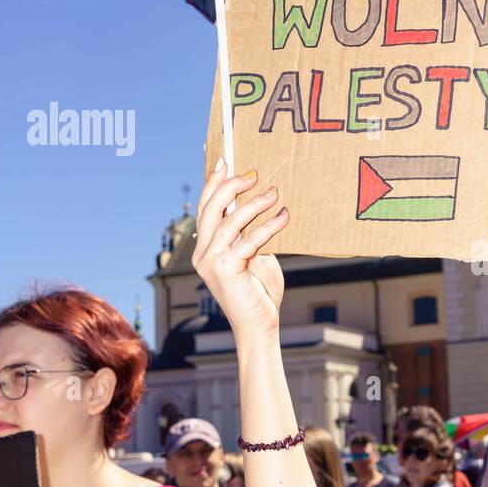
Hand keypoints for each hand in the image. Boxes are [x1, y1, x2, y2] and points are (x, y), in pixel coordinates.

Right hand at [193, 159, 287, 339]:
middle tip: (253, 176)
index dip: (213, 183)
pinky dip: (268, 226)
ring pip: (229, 221)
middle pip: (211, 209)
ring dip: (254, 204)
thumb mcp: (254, 255)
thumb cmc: (259, 291)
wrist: (259, 325)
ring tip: (275, 194)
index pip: (205, 208)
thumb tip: (258, 205)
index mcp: (206, 248)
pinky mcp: (226, 270)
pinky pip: (249, 240)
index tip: (225, 161)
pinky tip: (284, 217)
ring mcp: (211, 262)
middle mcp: (203, 253)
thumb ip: (249, 234)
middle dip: (231, 186)